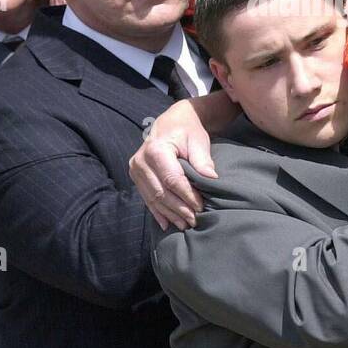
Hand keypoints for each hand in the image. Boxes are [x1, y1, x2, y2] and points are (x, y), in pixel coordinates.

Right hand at [129, 99, 217, 231]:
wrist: (172, 122)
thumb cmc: (188, 130)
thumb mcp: (198, 140)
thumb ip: (202, 159)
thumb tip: (212, 178)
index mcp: (156, 150)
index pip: (173, 180)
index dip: (187, 196)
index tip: (201, 207)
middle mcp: (141, 160)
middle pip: (161, 192)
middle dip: (179, 209)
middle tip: (194, 221)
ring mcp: (136, 169)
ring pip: (153, 198)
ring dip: (169, 214)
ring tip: (184, 225)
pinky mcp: (136, 176)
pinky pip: (146, 198)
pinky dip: (157, 212)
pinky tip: (167, 223)